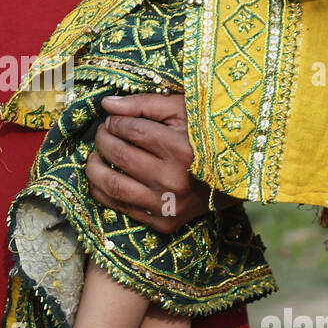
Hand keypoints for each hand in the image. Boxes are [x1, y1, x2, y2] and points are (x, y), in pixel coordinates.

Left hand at [84, 93, 240, 232]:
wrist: (234, 179)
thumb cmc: (207, 138)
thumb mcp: (183, 111)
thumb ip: (145, 104)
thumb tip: (107, 104)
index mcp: (181, 149)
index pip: (132, 130)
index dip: (115, 121)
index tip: (114, 119)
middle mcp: (173, 180)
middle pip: (119, 154)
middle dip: (103, 138)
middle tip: (104, 132)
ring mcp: (167, 205)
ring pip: (112, 185)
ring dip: (94, 166)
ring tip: (96, 154)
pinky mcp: (163, 222)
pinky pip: (118, 207)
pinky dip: (101, 190)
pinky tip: (102, 175)